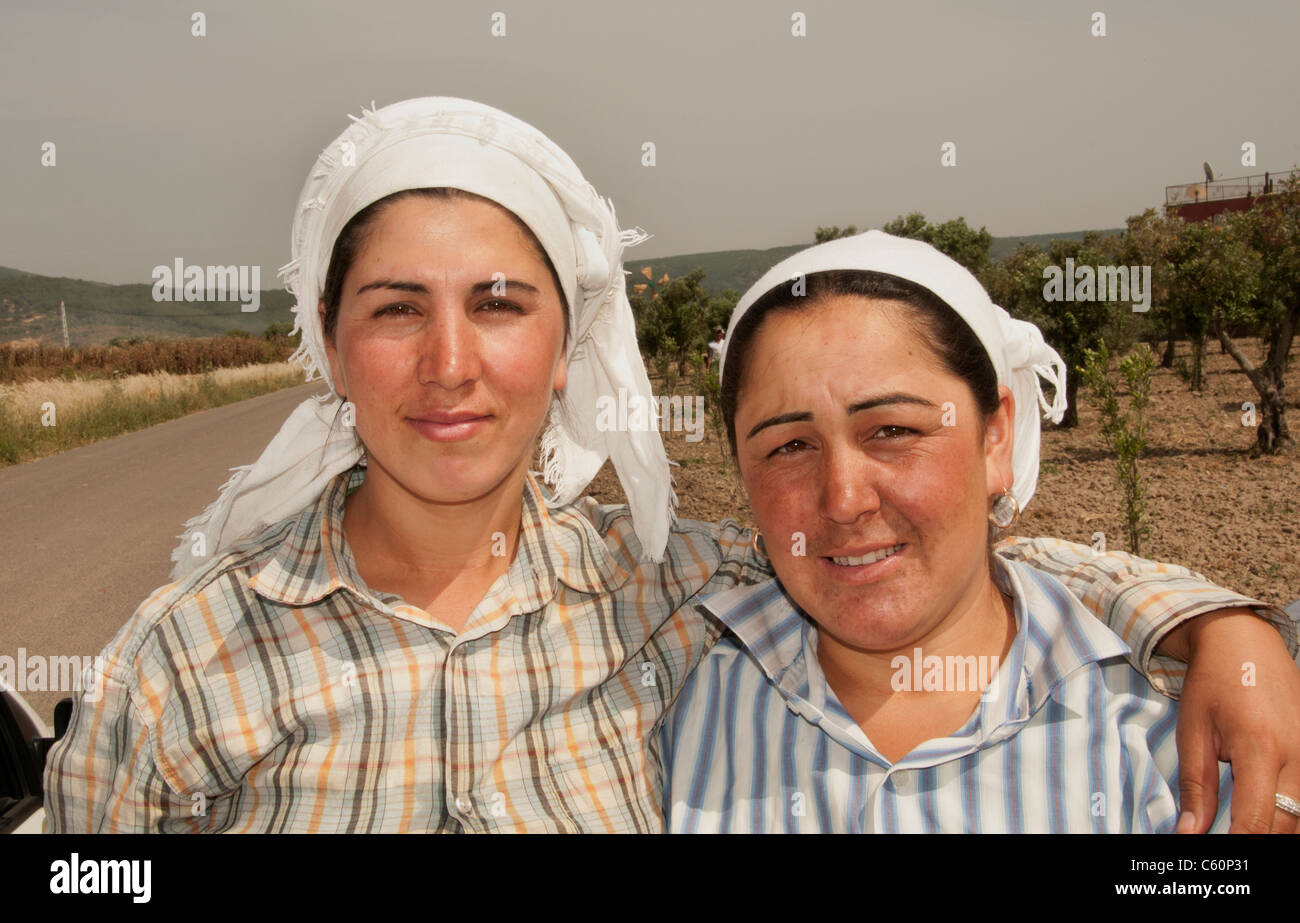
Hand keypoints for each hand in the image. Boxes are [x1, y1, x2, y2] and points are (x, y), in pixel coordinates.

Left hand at [1168, 608, 1299, 832]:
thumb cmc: (1213, 684)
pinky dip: (1292, 811)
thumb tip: (1190, 833)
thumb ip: (1196, 788)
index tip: (1220, 857)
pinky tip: (1270, 816)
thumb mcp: (1193, 734)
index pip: (1257, 819)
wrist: (1243, 641)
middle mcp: (1298, 755)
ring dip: (1279, 829)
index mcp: (1260, 749)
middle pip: (1288, 824)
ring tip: (1245, 832)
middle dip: (1260, 842)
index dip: (1239, 845)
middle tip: (1230, 850)